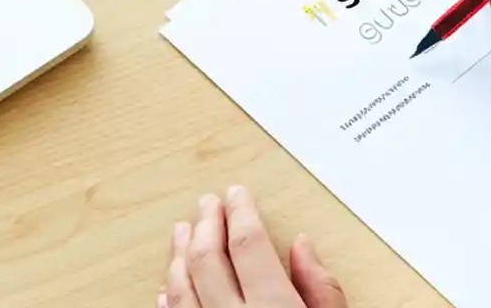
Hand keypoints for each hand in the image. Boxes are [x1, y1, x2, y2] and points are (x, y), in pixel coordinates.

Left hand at [159, 186, 346, 307]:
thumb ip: (323, 291)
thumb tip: (302, 246)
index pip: (248, 245)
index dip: (241, 212)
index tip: (237, 193)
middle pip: (207, 261)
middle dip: (205, 225)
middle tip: (207, 203)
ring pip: (181, 290)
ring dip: (179, 256)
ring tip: (182, 232)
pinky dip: (168, 301)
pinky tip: (167, 288)